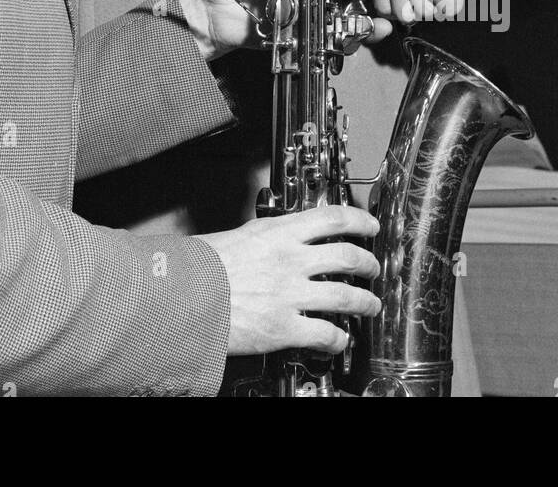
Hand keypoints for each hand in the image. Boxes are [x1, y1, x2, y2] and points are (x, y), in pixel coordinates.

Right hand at [197, 205, 381, 356]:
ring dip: (365, 302)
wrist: (183, 295)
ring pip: (346, 295)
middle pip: (347, 256)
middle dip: (368, 263)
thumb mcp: (239, 236)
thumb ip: (267, 236)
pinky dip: (339, 338)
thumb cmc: (202, 266)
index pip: (331, 218)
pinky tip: (340, 339)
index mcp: (278, 233)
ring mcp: (290, 294)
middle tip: (374, 267)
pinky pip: (325, 333)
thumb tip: (280, 236)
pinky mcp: (285, 326)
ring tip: (370, 305)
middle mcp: (290, 260)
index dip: (358, 220)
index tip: (369, 225)